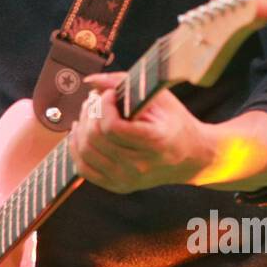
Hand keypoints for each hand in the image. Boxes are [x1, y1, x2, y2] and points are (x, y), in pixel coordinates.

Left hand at [68, 71, 212, 193]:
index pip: (113, 127)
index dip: (104, 106)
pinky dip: (76, 148)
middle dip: (90, 113)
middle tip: (95, 100)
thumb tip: (91, 80)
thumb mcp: (159, 98)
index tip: (109, 94)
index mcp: (155, 142)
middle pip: (96, 138)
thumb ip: (124, 83)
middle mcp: (140, 166)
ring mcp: (128, 179)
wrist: (190, 157)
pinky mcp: (118, 186)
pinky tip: (80, 131)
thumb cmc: (174, 122)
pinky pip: (83, 169)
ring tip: (88, 112)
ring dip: (82, 127)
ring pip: (86, 152)